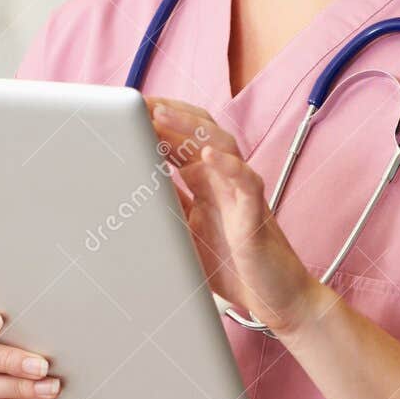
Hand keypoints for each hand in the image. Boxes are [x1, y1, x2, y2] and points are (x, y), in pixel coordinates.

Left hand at [144, 95, 333, 334]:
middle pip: (200, 131)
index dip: (156, 121)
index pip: (181, 139)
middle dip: (169, 113)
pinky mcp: (257, 212)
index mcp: (205, 182)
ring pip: (223, 145)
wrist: (274, 297)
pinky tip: (211, 155)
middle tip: (138, 101)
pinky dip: (229, 166)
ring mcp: (241, 193)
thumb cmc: (232, 266)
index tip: (126, 107)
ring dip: (191, 128)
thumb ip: (165, 207)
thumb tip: (125, 187)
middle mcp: (224, 180)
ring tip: (163, 115)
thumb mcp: (184, 233)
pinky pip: (247, 181)